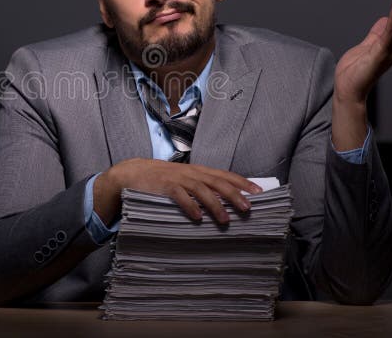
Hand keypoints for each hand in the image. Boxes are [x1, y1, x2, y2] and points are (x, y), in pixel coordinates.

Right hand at [93, 158, 261, 224]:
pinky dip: (189, 206)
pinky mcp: (163, 187)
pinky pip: (179, 196)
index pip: (224, 175)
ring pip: (201, 189)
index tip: (259, 192)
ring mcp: (177, 179)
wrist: (132, 173)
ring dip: (214, 204)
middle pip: (216, 182)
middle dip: (234, 194)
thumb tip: (225, 202)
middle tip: (247, 208)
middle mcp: (190, 173)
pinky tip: (197, 217)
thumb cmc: (161, 180)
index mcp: (197, 171)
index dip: (241, 182)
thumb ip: (201, 187)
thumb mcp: (183, 180)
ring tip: (225, 219)